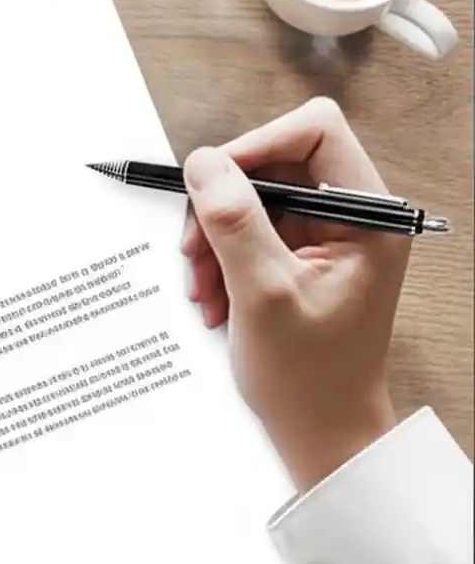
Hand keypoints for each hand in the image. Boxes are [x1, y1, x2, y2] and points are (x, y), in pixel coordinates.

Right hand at [181, 98, 409, 490]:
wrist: (320, 430)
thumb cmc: (310, 378)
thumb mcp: (264, 294)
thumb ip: (235, 222)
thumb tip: (203, 162)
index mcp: (369, 217)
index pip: (315, 132)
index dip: (257, 145)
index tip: (212, 181)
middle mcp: (352, 217)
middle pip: (274, 162)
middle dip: (224, 204)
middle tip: (195, 249)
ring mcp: (324, 236)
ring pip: (252, 197)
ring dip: (215, 237)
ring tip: (203, 286)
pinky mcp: (298, 255)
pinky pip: (247, 230)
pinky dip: (220, 257)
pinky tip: (213, 294)